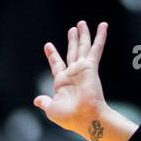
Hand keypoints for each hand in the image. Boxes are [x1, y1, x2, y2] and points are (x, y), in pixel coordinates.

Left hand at [33, 20, 112, 140]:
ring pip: (83, 47)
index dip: (52, 55)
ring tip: (81, 23)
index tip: (48, 45)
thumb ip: (45, 102)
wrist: (84, 117)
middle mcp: (73, 74)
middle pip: (72, 52)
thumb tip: (37, 100)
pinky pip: (96, 48)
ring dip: (83, 35)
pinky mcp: (91, 66)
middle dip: (72, 40)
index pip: (57, 64)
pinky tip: (103, 26)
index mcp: (62, 82)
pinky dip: (100, 37)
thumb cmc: (69, 117)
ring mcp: (82, 69)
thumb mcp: (51, 109)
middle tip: (72, 29)